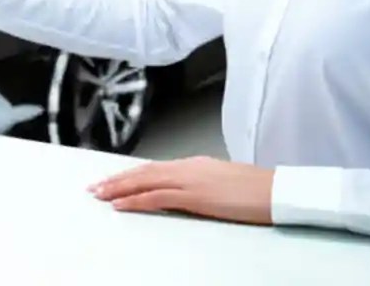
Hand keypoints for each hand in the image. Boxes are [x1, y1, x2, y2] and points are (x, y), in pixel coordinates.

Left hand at [89, 156, 274, 225]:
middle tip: (94, 187)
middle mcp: (187, 168)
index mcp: (193, 164)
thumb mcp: (222, 181)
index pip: (154, 168)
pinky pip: (157, 197)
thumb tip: (186, 191)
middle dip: (117, 180)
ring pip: (144, 182)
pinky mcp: (194, 196)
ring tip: (99, 195)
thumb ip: (201, 183)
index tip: (112, 180)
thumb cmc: (255, 189)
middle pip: (143, 172)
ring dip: (119, 189)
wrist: (275, 190)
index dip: (130, 174)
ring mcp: (189, 181)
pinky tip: (120, 205)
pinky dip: (135, 200)